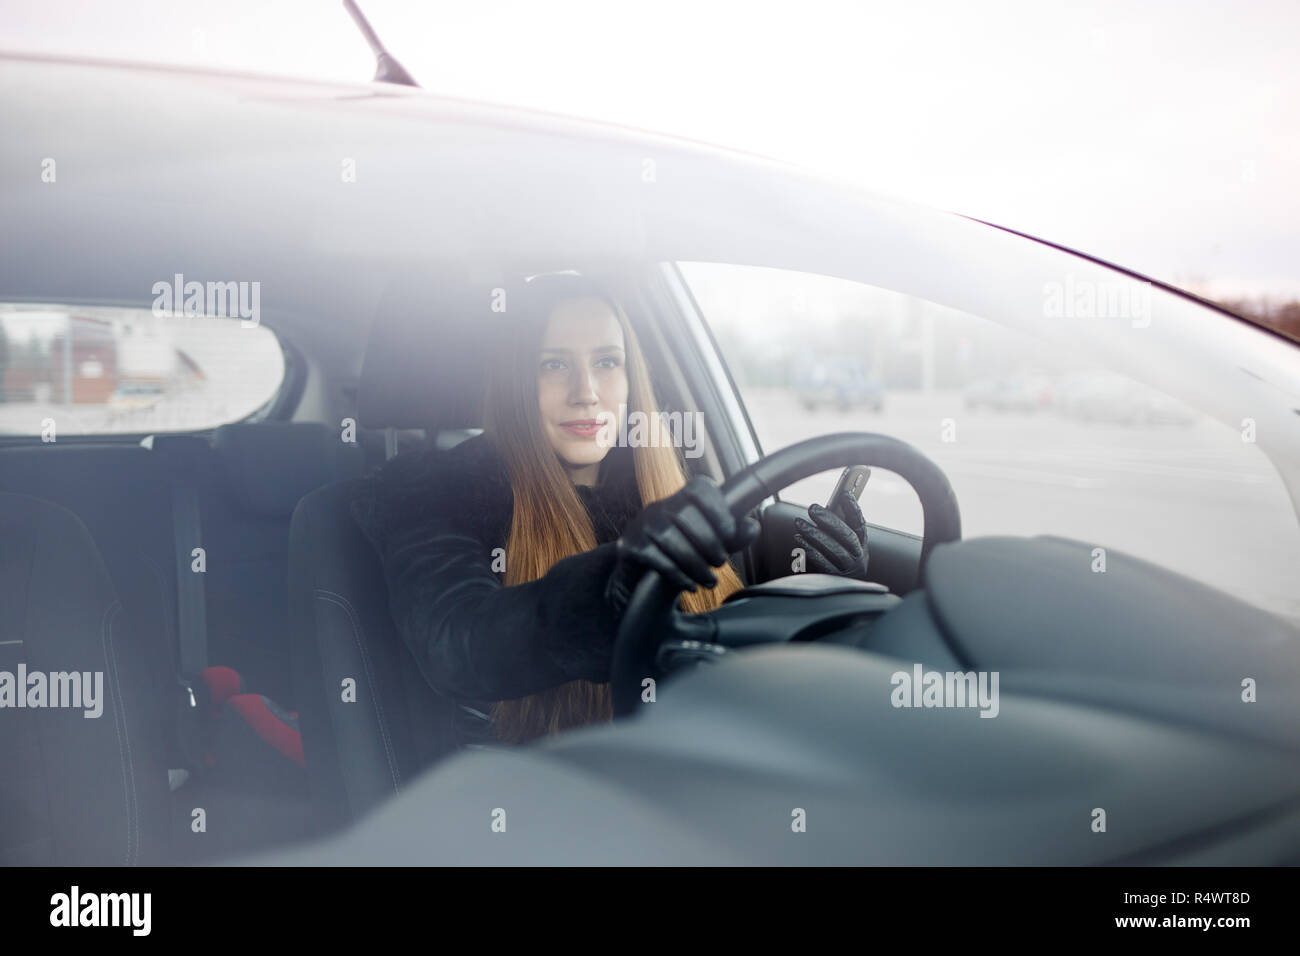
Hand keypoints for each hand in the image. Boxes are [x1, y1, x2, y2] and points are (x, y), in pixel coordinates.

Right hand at [606, 475, 759, 605]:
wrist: (644, 572)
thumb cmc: (684, 550)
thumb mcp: (712, 541)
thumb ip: (733, 534)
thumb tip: (752, 527)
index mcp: (682, 496)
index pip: (700, 490)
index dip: (718, 511)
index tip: (730, 534)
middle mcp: (659, 505)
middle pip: (684, 515)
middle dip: (708, 542)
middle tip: (720, 562)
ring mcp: (641, 524)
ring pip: (670, 539)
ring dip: (695, 564)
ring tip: (709, 580)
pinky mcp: (630, 546)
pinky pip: (656, 558)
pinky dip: (678, 575)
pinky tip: (690, 585)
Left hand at [794, 490, 868, 578]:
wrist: (839, 593)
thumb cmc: (835, 561)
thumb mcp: (840, 544)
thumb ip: (835, 528)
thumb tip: (822, 510)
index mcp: (862, 544)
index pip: (860, 524)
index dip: (854, 509)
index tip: (844, 493)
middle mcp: (860, 557)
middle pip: (848, 536)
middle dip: (829, 520)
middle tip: (812, 508)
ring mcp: (849, 570)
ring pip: (835, 549)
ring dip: (815, 534)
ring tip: (799, 523)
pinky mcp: (836, 580)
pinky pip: (824, 564)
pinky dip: (811, 551)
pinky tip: (800, 540)